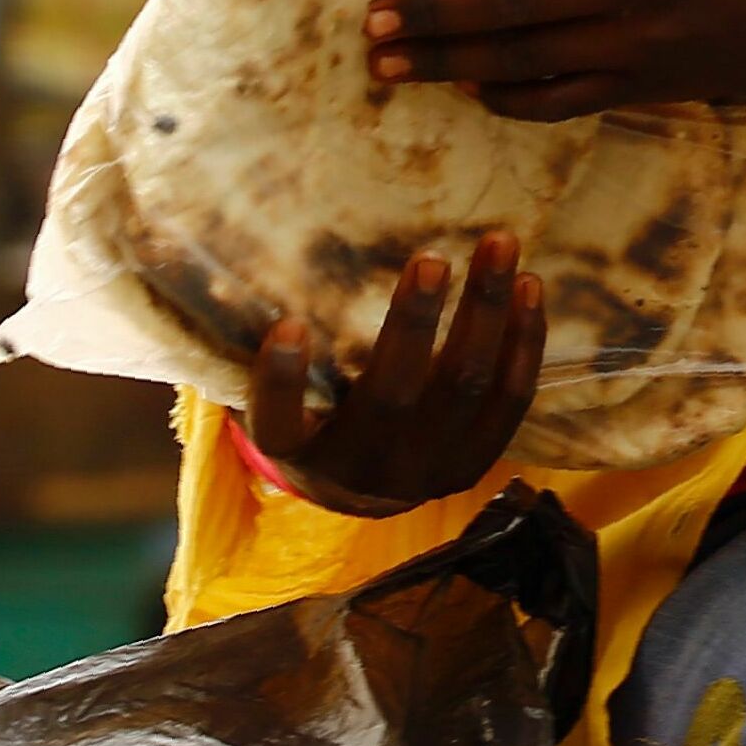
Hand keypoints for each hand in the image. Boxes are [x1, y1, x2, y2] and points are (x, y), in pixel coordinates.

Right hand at [248, 233, 544, 515]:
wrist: (357, 495)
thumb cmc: (310, 421)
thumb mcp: (274, 400)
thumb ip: (261, 356)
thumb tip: (214, 283)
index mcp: (301, 455)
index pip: (281, 426)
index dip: (284, 382)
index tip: (288, 326)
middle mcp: (365, 470)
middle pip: (392, 397)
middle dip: (414, 324)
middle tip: (432, 259)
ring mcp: (428, 471)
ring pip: (464, 390)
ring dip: (487, 315)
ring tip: (501, 250)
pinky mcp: (473, 463)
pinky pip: (510, 402)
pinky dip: (523, 344)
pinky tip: (531, 290)